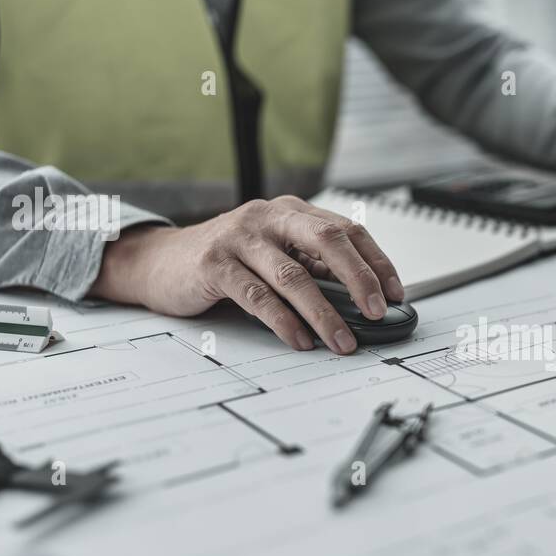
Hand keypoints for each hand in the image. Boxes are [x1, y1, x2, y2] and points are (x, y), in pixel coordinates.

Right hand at [90, 197, 404, 353]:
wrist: (159, 263)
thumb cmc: (227, 262)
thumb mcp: (275, 256)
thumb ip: (312, 269)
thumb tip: (362, 302)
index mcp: (291, 213)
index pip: (347, 231)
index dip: (376, 262)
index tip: (396, 294)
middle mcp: (269, 217)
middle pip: (327, 241)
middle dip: (359, 279)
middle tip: (377, 312)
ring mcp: (240, 238)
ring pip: (294, 275)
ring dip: (324, 313)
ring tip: (342, 342)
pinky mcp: (215, 264)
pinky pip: (258, 296)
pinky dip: (284, 322)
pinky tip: (300, 341)